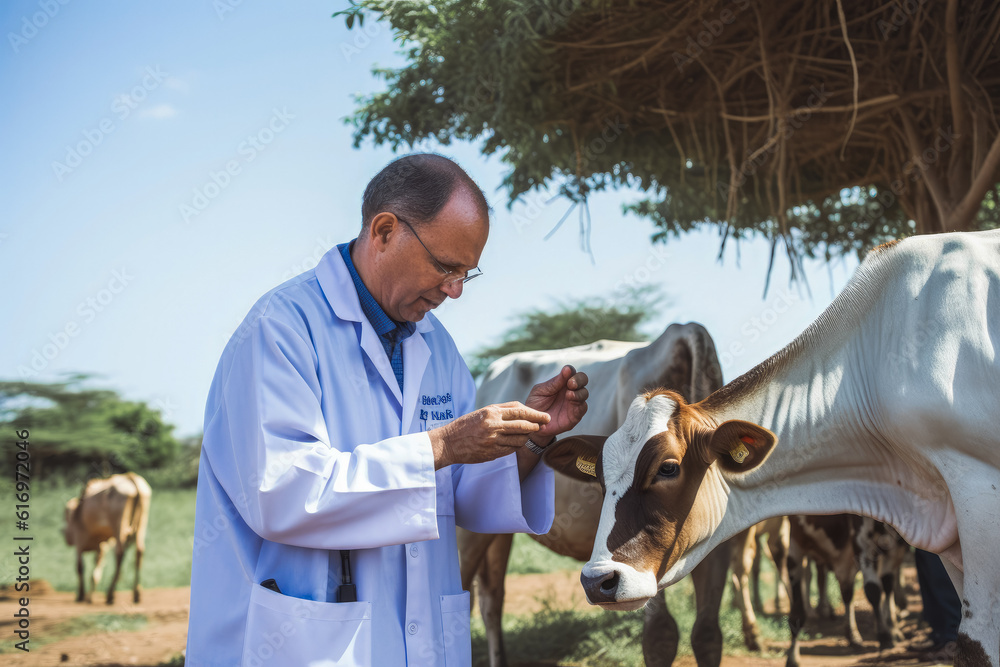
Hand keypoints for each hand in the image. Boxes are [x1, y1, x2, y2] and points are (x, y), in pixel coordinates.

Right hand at [428, 401, 550, 467]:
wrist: (448, 443)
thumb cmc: (466, 425)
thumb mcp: (482, 412)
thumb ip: (501, 411)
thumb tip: (523, 411)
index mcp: (491, 413)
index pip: (519, 411)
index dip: (534, 413)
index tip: (544, 416)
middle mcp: (493, 426)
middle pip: (522, 425)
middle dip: (536, 426)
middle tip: (544, 425)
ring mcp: (493, 441)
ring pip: (519, 440)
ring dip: (527, 437)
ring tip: (528, 434)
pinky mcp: (492, 453)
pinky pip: (511, 450)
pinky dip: (516, 446)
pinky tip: (516, 442)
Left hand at [525, 365, 588, 443]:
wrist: (532, 424)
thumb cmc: (535, 405)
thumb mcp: (540, 391)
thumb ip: (554, 383)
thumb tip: (567, 369)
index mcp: (561, 383)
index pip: (572, 372)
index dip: (571, 371)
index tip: (567, 371)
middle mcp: (570, 391)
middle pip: (583, 380)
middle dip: (579, 380)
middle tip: (571, 383)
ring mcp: (573, 403)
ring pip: (584, 393)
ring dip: (579, 392)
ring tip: (569, 394)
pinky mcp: (575, 416)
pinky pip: (582, 408)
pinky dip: (579, 404)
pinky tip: (571, 401)